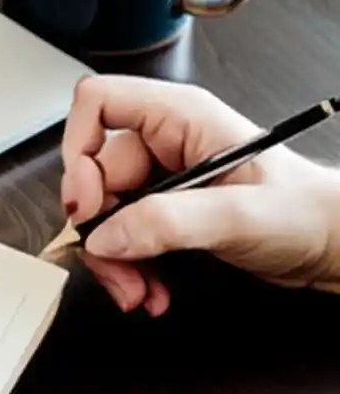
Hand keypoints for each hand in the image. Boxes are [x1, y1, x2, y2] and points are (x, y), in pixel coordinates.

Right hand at [62, 75, 339, 315]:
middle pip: (94, 172)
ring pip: (103, 212)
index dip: (78, 147)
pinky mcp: (162, 210)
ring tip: (139, 290)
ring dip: (113, 258)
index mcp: (179, 117)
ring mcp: (161, 177)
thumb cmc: (305, 212)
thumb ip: (169, 222)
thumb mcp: (239, 215)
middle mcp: (163, 141)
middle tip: (118, 268)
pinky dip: (128, 267)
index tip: (88, 201)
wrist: (331, 245)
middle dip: (100, 228)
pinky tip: (151, 288)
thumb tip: (105, 236)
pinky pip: (121, 235)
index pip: (97, 103)